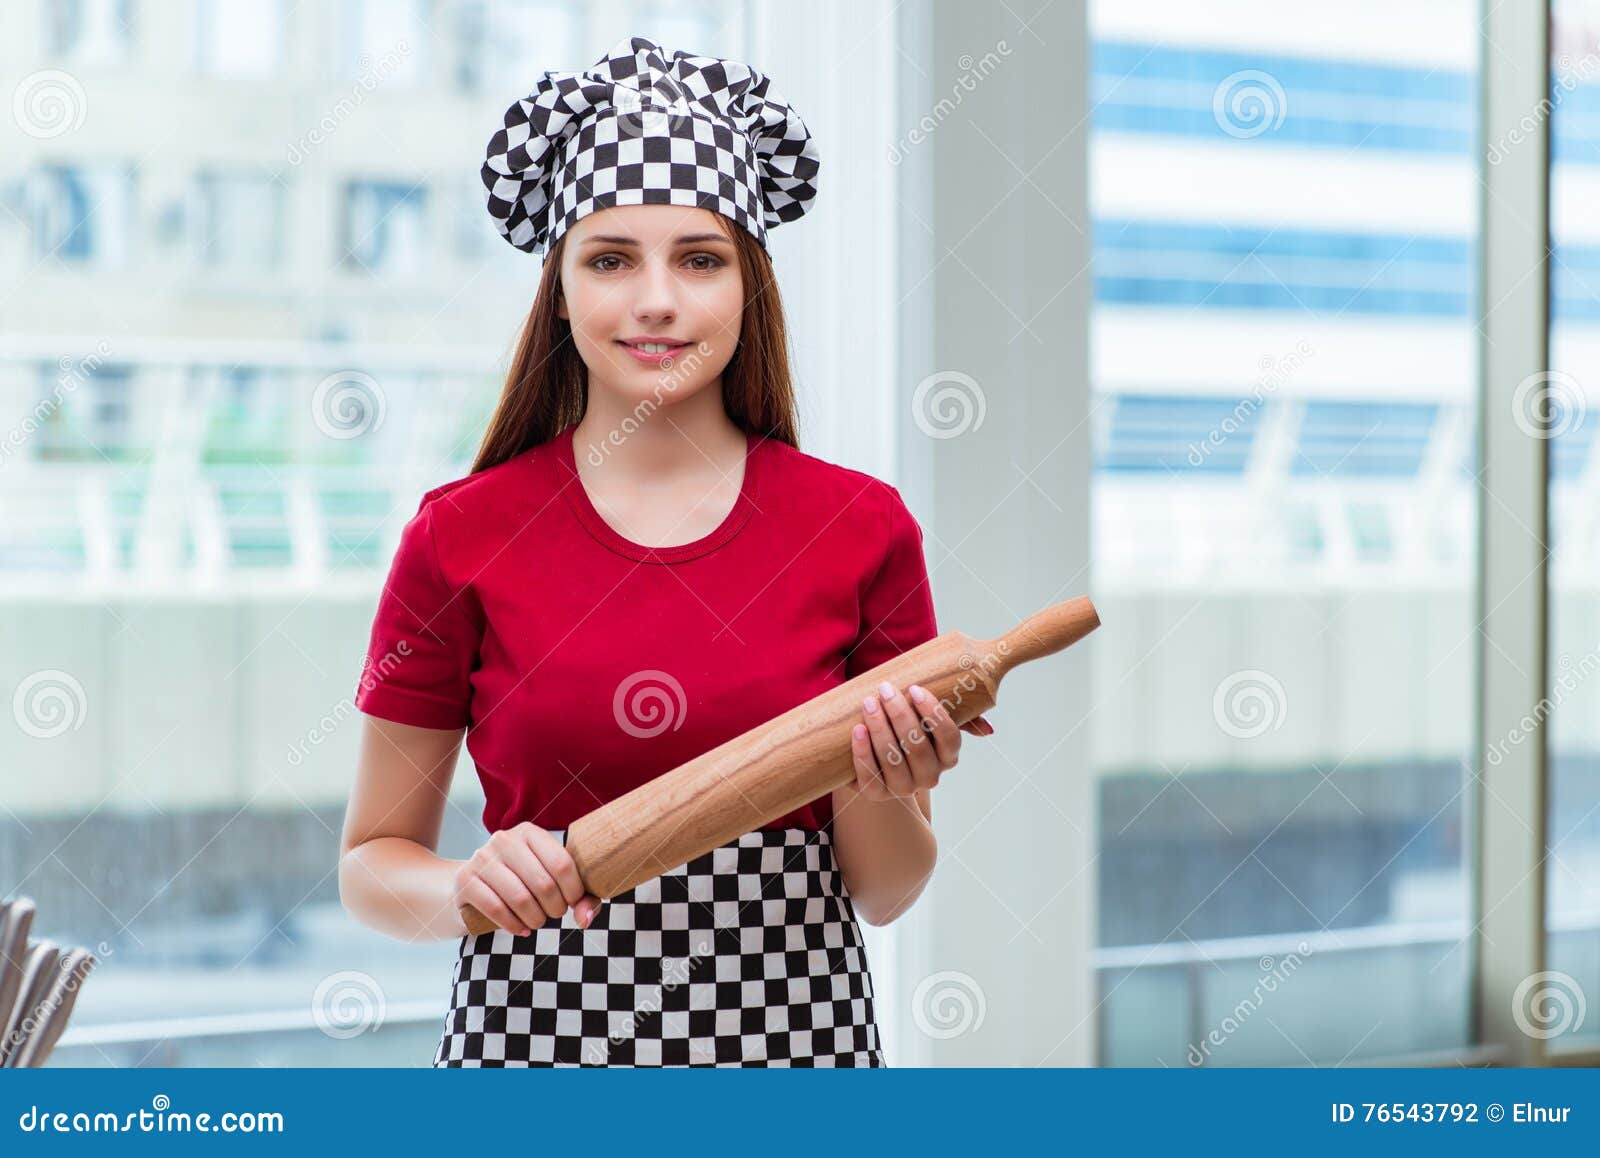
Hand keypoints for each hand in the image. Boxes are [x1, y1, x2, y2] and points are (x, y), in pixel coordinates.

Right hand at [454, 822, 602, 935]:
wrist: (470, 885)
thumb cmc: (520, 882)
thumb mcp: (550, 881)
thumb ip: (579, 898)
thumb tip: (585, 920)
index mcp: (529, 832)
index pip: (562, 863)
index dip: (574, 891)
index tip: (573, 902)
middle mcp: (504, 839)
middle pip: (544, 883)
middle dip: (555, 908)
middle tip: (554, 914)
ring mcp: (482, 859)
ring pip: (520, 898)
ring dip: (536, 919)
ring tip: (537, 922)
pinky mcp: (465, 880)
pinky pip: (496, 909)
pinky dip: (513, 925)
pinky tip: (520, 929)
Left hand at [848, 680, 992, 801]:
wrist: (877, 755)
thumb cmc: (909, 728)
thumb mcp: (933, 720)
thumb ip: (961, 718)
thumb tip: (987, 729)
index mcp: (947, 757)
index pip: (949, 738)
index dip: (934, 714)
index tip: (914, 689)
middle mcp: (928, 776)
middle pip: (918, 748)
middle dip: (901, 716)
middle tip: (885, 690)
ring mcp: (902, 788)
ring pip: (894, 762)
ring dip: (880, 730)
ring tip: (869, 703)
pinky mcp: (875, 792)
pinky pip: (870, 777)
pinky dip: (863, 753)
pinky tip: (858, 730)